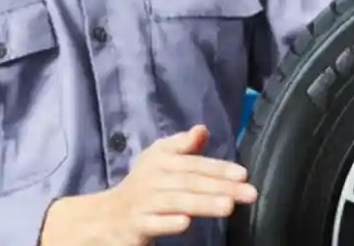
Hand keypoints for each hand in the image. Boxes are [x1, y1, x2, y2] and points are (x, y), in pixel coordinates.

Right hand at [39, 125, 256, 245]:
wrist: (105, 216)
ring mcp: (143, 202)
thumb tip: (202, 129)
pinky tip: (186, 223)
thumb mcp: (158, 160)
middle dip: (220, 186)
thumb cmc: (141, 187)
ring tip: (227, 206)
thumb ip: (183, 146)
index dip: (218, 167)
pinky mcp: (135, 225)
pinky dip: (168, 223)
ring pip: (176, 201)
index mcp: (160, 160)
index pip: (194, 163)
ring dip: (202, 202)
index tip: (243, 174)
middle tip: (248, 193)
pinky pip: (153, 223)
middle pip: (189, 181)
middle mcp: (152, 178)